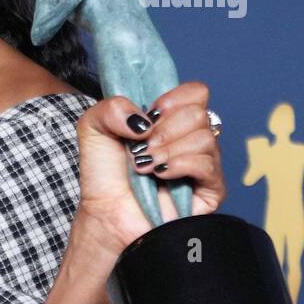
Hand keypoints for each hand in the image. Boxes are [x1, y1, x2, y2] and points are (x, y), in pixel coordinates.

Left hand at [73, 81, 226, 257]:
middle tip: (141, 148)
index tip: (148, 116)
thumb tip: (144, 120)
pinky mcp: (210, 190)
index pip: (196, 93)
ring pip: (205, 138)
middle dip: (164, 129)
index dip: (172, 100)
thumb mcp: (93, 127)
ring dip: (167, 150)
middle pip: (199, 113)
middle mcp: (191, 138)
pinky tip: (160, 174)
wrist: (105, 211)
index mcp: (171, 119)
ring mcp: (203, 163)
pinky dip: (179, 165)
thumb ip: (112, 107)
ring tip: (145, 165)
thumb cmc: (103, 173)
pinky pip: (208, 165)